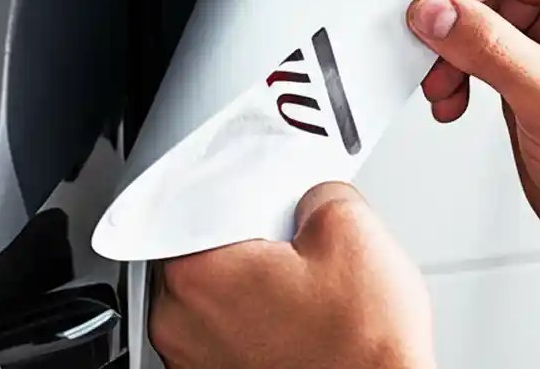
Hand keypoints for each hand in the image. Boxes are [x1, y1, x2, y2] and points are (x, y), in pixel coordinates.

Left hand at [149, 182, 435, 368]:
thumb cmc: (360, 350)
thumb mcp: (352, 228)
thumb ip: (318, 191)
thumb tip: (312, 198)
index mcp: (197, 273)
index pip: (198, 200)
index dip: (242, 188)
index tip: (269, 193)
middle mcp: (179, 322)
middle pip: (204, 246)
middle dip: (249, 235)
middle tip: (297, 240)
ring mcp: (194, 361)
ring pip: (218, 291)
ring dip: (254, 281)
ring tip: (307, 288)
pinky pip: (230, 332)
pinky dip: (259, 320)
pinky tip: (304, 321)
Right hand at [407, 0, 539, 260]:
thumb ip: (490, 47)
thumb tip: (439, 9)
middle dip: (456, 12)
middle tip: (423, 36)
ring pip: (486, 14)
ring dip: (452, 46)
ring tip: (440, 82)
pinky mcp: (539, 66)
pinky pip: (484, 46)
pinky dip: (459, 69)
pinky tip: (453, 98)